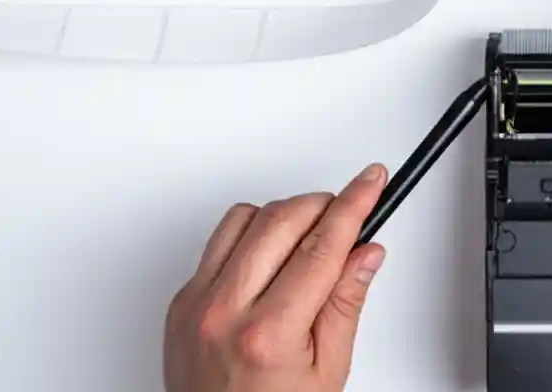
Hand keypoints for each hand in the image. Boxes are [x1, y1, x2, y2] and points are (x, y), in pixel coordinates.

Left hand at [164, 165, 388, 391]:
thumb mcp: (328, 370)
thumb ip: (345, 303)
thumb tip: (365, 252)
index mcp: (268, 334)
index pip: (322, 247)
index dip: (353, 204)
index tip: (371, 181)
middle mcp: (223, 313)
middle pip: (282, 220)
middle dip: (323, 204)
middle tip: (348, 212)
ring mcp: (195, 304)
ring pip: (245, 218)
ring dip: (284, 217)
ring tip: (308, 241)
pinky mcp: (180, 301)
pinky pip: (218, 242)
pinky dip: (251, 238)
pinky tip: (272, 258)